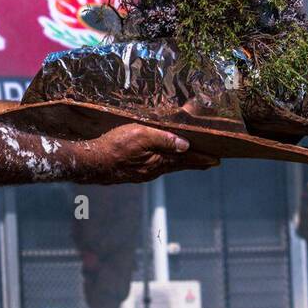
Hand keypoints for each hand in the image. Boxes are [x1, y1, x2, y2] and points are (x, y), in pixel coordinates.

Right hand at [68, 123, 218, 183]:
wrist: (89, 164)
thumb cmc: (113, 147)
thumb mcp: (140, 135)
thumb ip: (164, 139)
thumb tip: (186, 144)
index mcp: (160, 161)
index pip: (187, 159)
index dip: (203, 158)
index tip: (217, 160)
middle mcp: (154, 170)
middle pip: (180, 165)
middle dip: (195, 162)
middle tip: (210, 162)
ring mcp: (143, 173)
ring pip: (167, 166)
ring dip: (180, 162)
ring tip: (188, 159)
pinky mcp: (132, 172)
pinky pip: (154, 167)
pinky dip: (165, 163)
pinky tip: (160, 160)